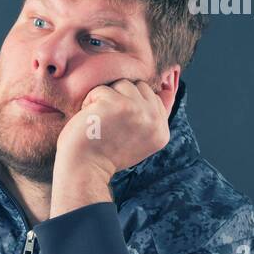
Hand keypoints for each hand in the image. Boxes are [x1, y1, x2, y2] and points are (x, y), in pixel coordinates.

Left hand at [50, 79, 170, 216]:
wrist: (84, 169)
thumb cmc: (104, 154)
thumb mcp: (138, 138)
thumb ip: (153, 115)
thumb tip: (169, 85)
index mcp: (162, 131)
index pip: (152, 97)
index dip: (130, 105)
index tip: (117, 124)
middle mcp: (154, 121)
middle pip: (138, 87)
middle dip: (119, 99)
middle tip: (108, 123)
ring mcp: (139, 111)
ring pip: (122, 84)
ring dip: (104, 99)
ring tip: (99, 120)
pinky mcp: (119, 105)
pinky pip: (101, 89)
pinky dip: (90, 102)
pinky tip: (90, 120)